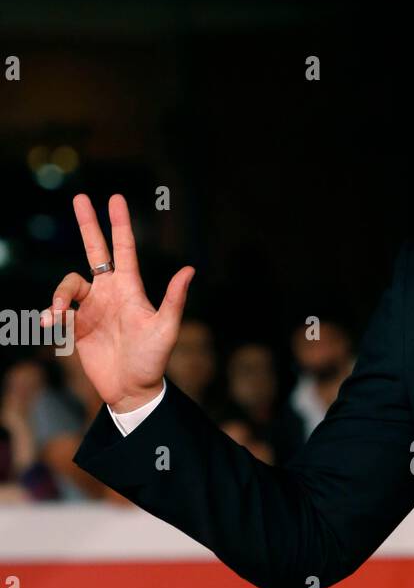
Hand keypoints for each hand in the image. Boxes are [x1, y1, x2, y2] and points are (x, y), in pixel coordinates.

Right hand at [40, 194, 194, 413]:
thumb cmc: (153, 360)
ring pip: (67, 286)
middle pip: (95, 250)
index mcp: (130, 288)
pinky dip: (51, 316)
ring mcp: (92, 309)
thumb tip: (190, 269)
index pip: (124, 249)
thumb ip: (174, 299)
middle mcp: (109, 293)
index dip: (119, 224)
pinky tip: (49, 325)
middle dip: (87, 224)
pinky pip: (59, 312)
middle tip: (79, 198)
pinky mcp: (78, 327)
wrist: (133, 390)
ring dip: (59, 297)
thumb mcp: (166, 329)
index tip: (115, 198)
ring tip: (57, 317)